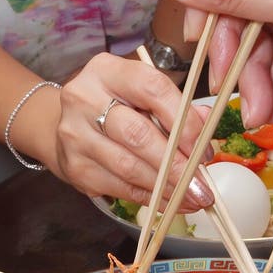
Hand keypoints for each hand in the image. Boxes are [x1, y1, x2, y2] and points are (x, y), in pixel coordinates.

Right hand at [53, 53, 212, 210]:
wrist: (66, 125)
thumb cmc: (115, 106)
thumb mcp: (142, 94)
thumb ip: (176, 108)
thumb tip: (206, 132)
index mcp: (107, 71)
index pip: (153, 89)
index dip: (183, 121)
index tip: (203, 147)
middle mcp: (84, 99)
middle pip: (138, 134)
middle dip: (175, 164)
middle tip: (201, 185)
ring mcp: (76, 136)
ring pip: (129, 167)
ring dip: (166, 187)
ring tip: (192, 198)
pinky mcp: (76, 168)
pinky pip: (120, 188)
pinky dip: (150, 198)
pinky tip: (170, 201)